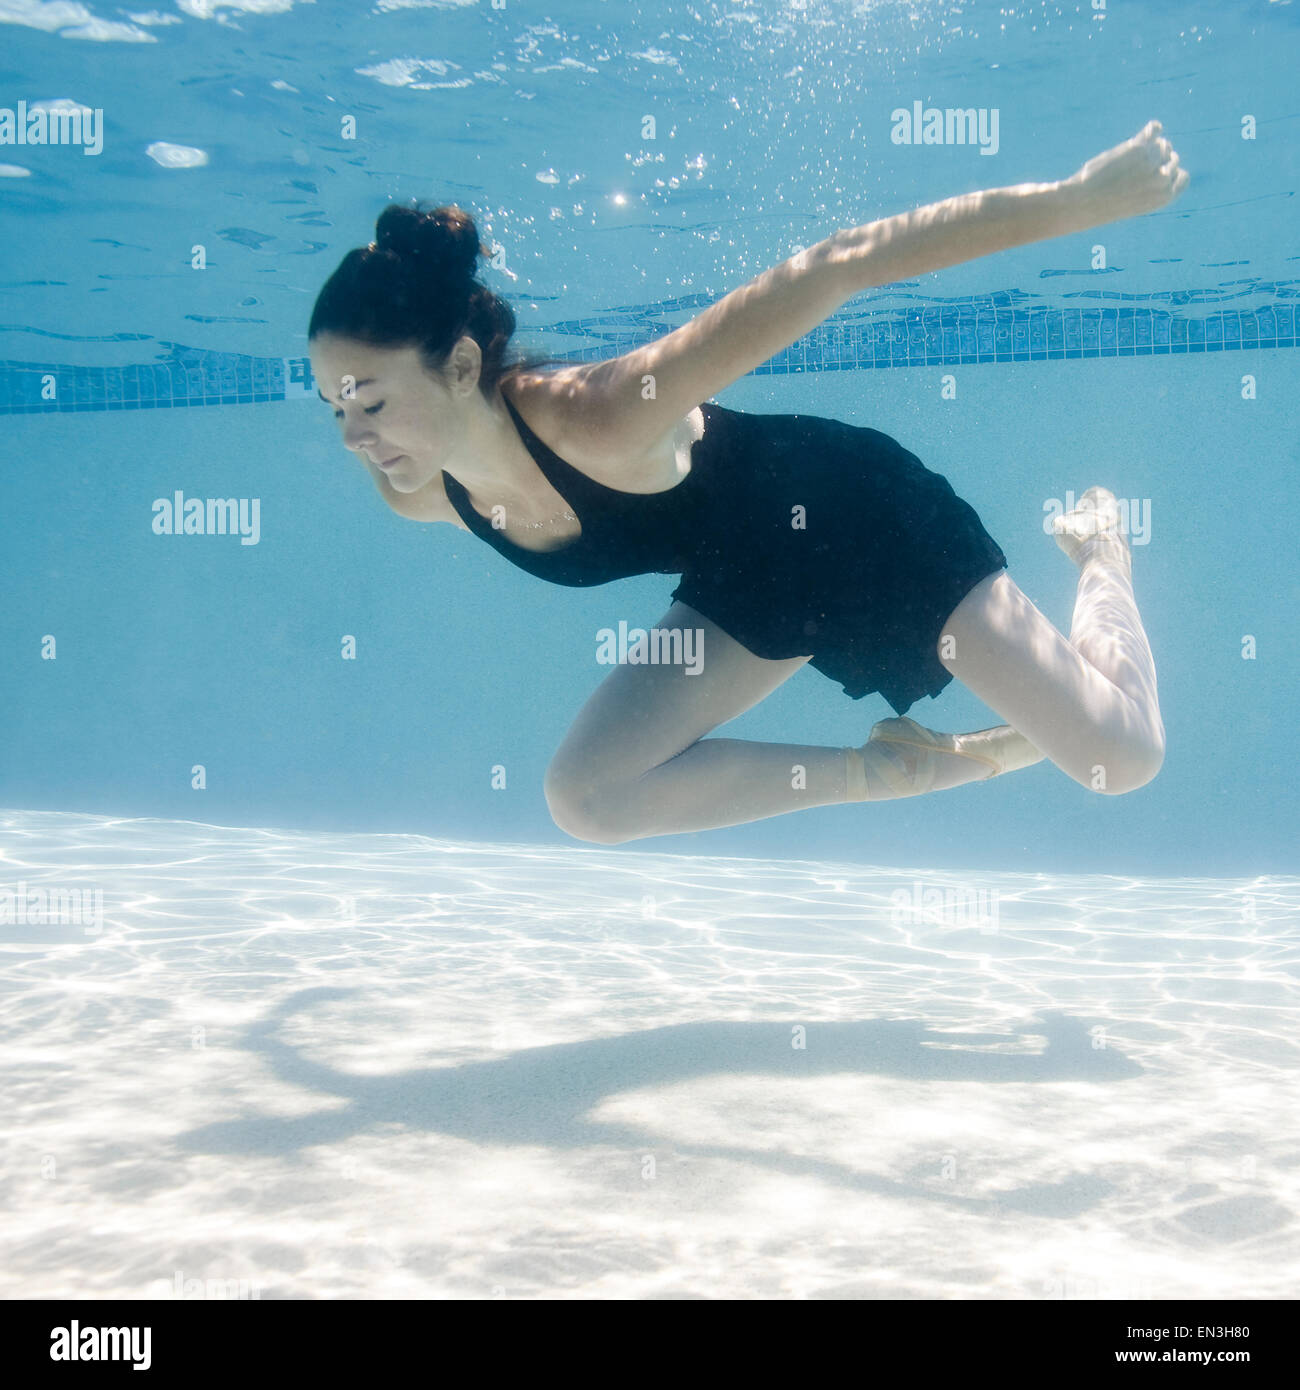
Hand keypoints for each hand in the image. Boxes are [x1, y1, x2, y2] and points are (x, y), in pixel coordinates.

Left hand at [1064, 120, 1189, 223]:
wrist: (1082, 204)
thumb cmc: (1104, 207)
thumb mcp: (1134, 202)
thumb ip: (1152, 188)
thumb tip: (1165, 170)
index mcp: (1164, 197)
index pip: (1182, 177)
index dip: (1170, 173)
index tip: (1156, 175)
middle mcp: (1163, 179)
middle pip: (1172, 158)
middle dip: (1158, 160)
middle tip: (1135, 168)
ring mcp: (1152, 162)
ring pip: (1163, 144)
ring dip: (1151, 147)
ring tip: (1132, 158)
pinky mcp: (1139, 147)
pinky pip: (1154, 130)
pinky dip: (1152, 129)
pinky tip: (1148, 131)